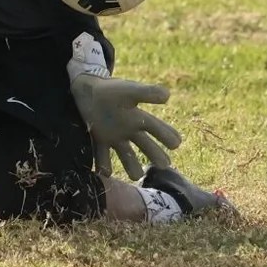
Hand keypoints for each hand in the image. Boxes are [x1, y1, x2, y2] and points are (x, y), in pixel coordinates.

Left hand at [68, 32, 181, 179]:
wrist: (88, 90)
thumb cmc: (112, 89)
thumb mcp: (130, 90)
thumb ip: (147, 93)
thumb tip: (168, 95)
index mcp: (138, 118)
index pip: (156, 128)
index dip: (167, 135)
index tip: (177, 144)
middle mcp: (129, 130)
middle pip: (145, 145)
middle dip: (155, 154)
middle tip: (165, 166)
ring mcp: (114, 136)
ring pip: (125, 154)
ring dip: (130, 165)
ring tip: (136, 177)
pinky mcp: (99, 139)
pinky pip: (102, 154)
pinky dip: (103, 164)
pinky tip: (105, 173)